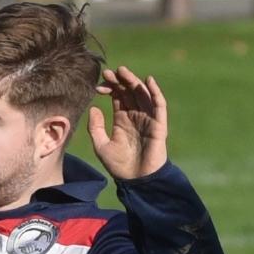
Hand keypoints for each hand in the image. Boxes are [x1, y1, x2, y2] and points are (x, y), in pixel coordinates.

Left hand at [88, 66, 169, 180]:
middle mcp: (135, 115)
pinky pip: (159, 106)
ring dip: (134, 82)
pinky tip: (148, 81)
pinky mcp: (158, 124)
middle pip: (130, 92)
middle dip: (120, 81)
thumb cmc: (119, 166)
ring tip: (123, 72)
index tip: (99, 85)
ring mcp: (148, 118)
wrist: (136, 181)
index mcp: (122, 119)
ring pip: (142, 95)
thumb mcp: (101, 146)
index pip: (117, 96)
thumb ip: (96, 127)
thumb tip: (93, 107)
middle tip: (109, 72)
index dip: (110, 88)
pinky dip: (155, 93)